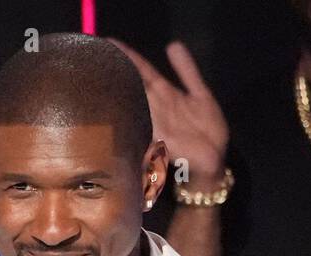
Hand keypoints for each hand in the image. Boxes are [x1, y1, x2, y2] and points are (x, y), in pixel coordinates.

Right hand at [111, 39, 228, 189]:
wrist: (215, 158)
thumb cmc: (207, 129)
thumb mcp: (200, 94)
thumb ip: (187, 70)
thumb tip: (173, 44)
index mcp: (164, 93)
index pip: (143, 70)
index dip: (128, 56)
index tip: (110, 42)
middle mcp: (155, 107)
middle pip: (132, 87)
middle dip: (114, 76)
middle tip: (95, 61)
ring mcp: (155, 125)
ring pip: (132, 108)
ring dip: (118, 99)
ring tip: (100, 84)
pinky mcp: (159, 144)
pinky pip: (142, 134)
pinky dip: (132, 128)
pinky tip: (121, 120)